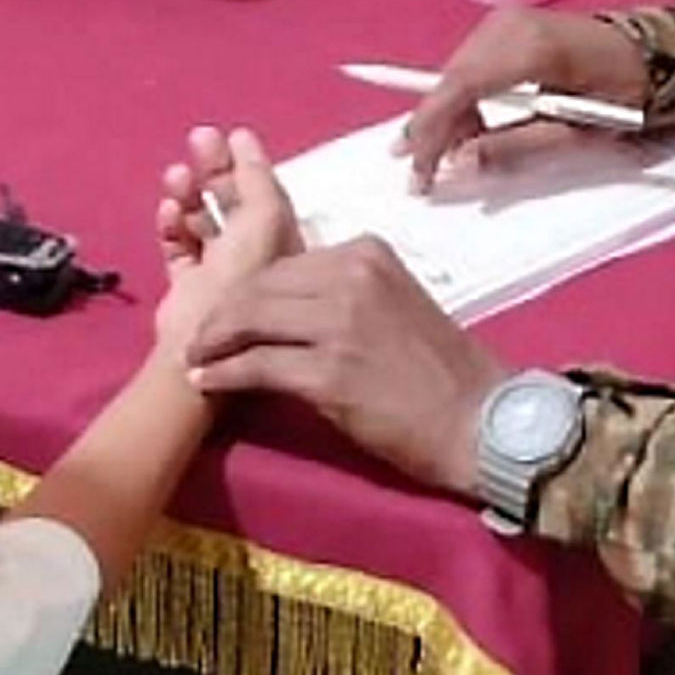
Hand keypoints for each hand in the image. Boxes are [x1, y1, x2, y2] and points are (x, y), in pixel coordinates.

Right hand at [151, 125, 295, 362]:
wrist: (203, 339)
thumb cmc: (245, 277)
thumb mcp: (262, 222)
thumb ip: (258, 184)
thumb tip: (247, 144)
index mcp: (281, 244)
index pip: (265, 195)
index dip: (250, 164)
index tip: (236, 133)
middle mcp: (254, 257)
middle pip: (234, 203)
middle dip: (217, 169)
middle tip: (201, 136)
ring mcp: (219, 273)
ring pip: (203, 221)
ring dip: (190, 194)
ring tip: (177, 173)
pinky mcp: (187, 288)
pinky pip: (178, 247)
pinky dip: (171, 226)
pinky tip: (167, 210)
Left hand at [183, 239, 506, 495]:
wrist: (481, 421)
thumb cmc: (441, 371)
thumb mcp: (395, 302)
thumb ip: (344, 291)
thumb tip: (285, 301)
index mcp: (366, 252)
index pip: (283, 261)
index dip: (245, 288)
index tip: (224, 309)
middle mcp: (350, 276)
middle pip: (258, 285)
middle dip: (220, 312)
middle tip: (197, 337)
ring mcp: (339, 323)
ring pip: (249, 319)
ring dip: (212, 342)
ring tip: (194, 359)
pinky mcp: (328, 374)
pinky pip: (256, 366)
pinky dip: (224, 374)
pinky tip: (206, 382)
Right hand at [397, 9, 655, 189]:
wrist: (646, 52)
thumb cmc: (621, 93)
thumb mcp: (575, 134)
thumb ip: (515, 148)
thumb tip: (464, 162)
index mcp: (533, 50)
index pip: (461, 87)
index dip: (432, 130)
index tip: (420, 168)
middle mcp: (512, 25)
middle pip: (451, 79)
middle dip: (432, 128)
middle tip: (423, 172)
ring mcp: (507, 19)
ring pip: (455, 71)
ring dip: (446, 113)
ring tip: (450, 153)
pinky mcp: (507, 23)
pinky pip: (469, 62)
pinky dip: (463, 95)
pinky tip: (470, 124)